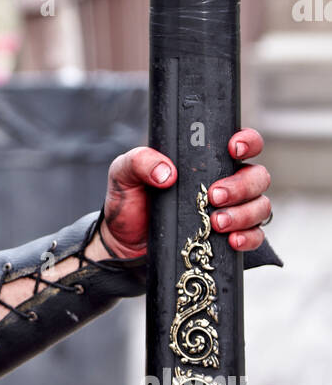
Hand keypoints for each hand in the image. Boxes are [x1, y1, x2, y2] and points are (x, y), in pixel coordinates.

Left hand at [99, 128, 272, 259]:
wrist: (124, 243)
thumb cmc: (130, 201)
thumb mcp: (125, 173)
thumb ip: (140, 161)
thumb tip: (167, 172)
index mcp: (207, 160)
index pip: (243, 143)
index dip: (248, 141)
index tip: (234, 148)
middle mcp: (227, 182)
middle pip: (257, 176)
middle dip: (241, 186)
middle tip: (214, 195)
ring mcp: (232, 210)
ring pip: (260, 206)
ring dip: (243, 213)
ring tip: (216, 222)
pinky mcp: (230, 237)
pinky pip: (255, 236)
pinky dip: (248, 238)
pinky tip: (232, 240)